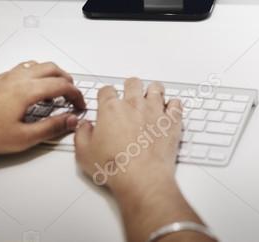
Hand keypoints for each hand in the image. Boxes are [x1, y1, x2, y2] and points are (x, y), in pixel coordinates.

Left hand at [0, 61, 84, 154]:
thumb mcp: (23, 138)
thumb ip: (51, 127)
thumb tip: (71, 120)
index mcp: (27, 90)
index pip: (62, 85)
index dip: (75, 95)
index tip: (79, 105)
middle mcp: (19, 78)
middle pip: (52, 68)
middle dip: (67, 80)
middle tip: (71, 95)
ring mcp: (7, 76)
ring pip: (37, 64)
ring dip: (52, 73)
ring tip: (55, 88)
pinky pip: (23, 67)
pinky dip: (36, 73)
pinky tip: (33, 87)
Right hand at [74, 78, 183, 197]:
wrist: (141, 177)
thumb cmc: (115, 166)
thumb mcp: (84, 153)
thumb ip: (81, 135)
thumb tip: (83, 127)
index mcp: (111, 109)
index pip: (107, 90)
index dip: (106, 94)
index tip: (106, 98)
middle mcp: (134, 105)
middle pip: (133, 83)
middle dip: (130, 86)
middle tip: (129, 94)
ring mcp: (155, 111)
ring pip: (156, 88)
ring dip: (153, 91)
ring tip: (151, 97)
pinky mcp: (171, 121)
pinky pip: (177, 104)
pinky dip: (174, 104)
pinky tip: (170, 109)